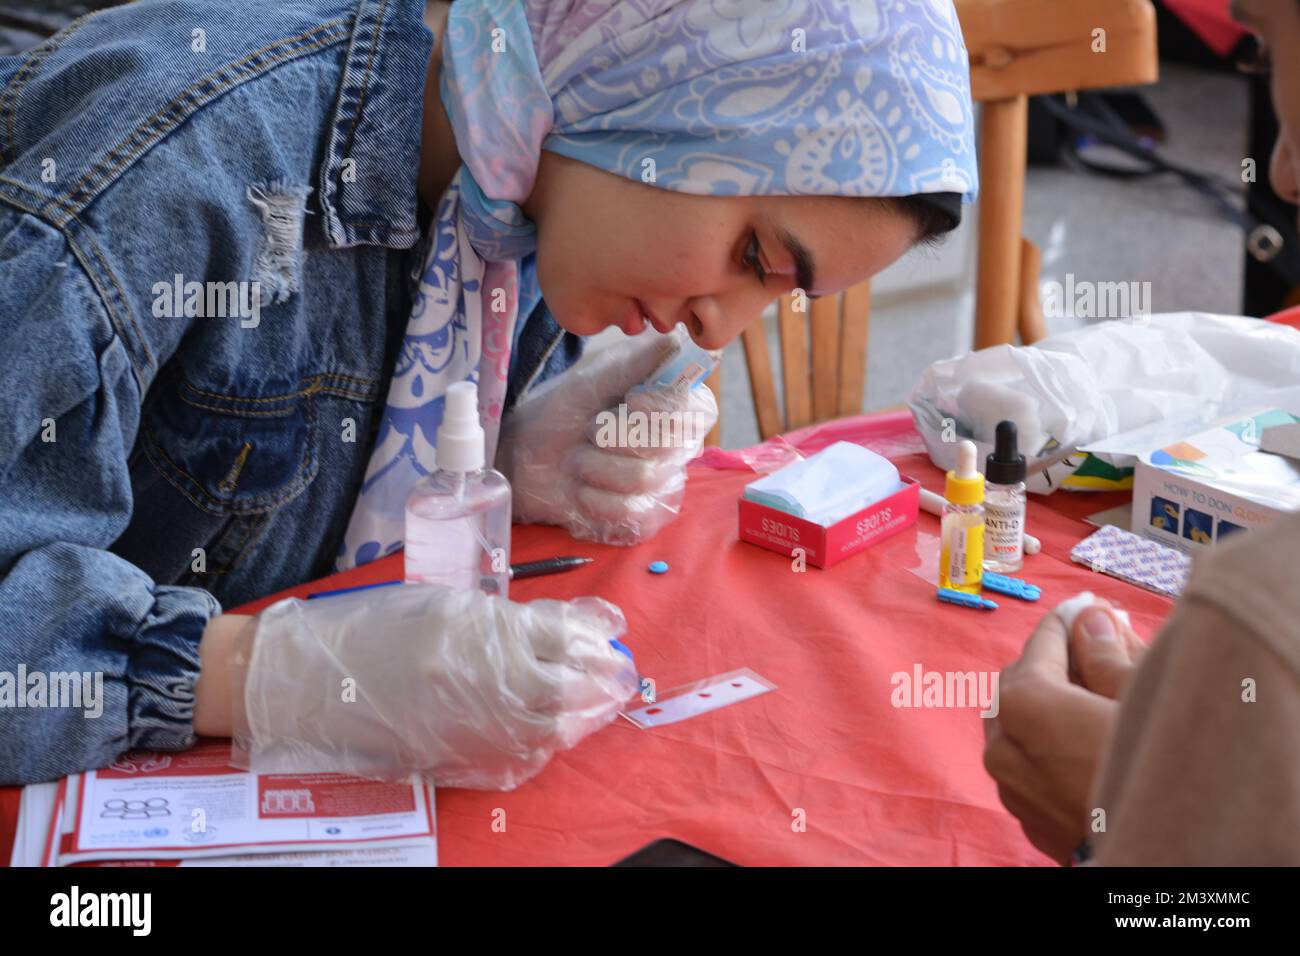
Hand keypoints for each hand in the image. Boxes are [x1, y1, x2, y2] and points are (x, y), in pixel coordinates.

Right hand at [230, 584, 638, 789]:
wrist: (310, 678)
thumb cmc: (376, 626)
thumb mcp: (448, 605)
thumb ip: (511, 617)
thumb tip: (571, 625)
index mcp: (479, 630)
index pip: (561, 636)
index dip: (594, 636)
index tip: (612, 633)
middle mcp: (480, 679)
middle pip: (565, 686)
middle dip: (599, 680)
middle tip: (617, 674)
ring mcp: (468, 724)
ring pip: (548, 729)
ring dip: (578, 715)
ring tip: (591, 703)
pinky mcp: (453, 756)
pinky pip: (516, 758)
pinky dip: (541, 745)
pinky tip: (549, 731)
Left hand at [498, 327, 718, 544]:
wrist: (523, 456)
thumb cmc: (561, 411)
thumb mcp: (592, 380)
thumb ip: (636, 364)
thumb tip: (677, 341)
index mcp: (670, 408)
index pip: (700, 411)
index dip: (668, 409)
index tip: (631, 402)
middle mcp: (674, 447)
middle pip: (670, 445)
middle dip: (615, 435)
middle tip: (589, 430)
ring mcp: (660, 486)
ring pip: (644, 478)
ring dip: (595, 465)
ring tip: (577, 459)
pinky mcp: (642, 518)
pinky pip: (632, 513)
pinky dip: (593, 498)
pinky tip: (579, 490)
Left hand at [983, 596, 1145, 862]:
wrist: (1157, 859)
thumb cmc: (1153, 774)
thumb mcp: (1140, 699)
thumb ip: (1106, 654)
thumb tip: (1088, 620)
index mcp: (1023, 702)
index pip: (1043, 642)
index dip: (1071, 620)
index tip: (1091, 607)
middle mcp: (1002, 742)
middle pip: (1024, 680)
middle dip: (1059, 662)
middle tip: (1101, 651)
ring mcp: (1008, 784)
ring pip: (1020, 723)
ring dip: (1050, 704)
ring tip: (1095, 699)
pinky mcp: (1025, 817)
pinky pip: (1029, 763)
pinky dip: (1050, 744)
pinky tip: (1086, 743)